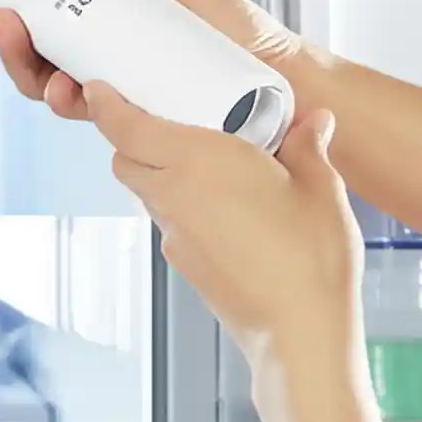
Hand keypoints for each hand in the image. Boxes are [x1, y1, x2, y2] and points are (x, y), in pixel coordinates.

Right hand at [0, 0, 316, 119]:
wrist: (274, 82)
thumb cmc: (235, 31)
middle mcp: (94, 37)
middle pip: (22, 22)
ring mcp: (102, 72)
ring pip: (34, 65)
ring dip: (9, 46)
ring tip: (5, 23)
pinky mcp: (118, 109)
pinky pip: (73, 105)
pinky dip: (56, 92)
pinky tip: (56, 80)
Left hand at [83, 81, 379, 421]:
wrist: (299, 331)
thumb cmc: (309, 257)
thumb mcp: (321, 187)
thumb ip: (309, 146)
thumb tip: (314, 122)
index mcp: (199, 161)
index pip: (127, 127)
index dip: (106, 105)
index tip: (100, 90)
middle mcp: (175, 195)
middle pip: (125, 159)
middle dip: (130, 136)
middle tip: (161, 118)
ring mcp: (175, 234)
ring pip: (145, 191)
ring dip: (157, 170)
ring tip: (203, 161)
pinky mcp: (184, 262)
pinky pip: (169, 220)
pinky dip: (181, 203)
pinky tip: (222, 205)